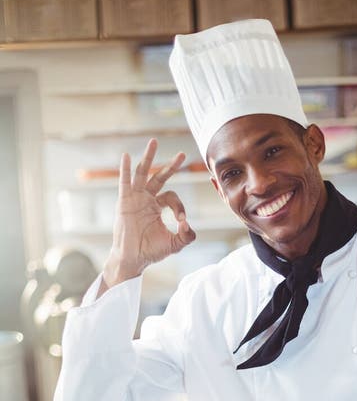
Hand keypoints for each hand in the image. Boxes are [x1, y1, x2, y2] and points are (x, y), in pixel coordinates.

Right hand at [102, 138, 195, 289]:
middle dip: (170, 166)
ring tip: (154, 141)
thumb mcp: (175, 244)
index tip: (181, 222)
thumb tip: (188, 224)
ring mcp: (135, 198)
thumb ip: (187, 235)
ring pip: (143, 174)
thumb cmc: (151, 251)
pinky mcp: (124, 202)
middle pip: (159, 177)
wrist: (133, 259)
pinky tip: (127, 156)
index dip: (179, 207)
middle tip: (182, 155)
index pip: (172, 197)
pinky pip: (125, 183)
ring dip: (149, 158)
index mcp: (158, 206)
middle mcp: (146, 198)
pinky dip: (126, 170)